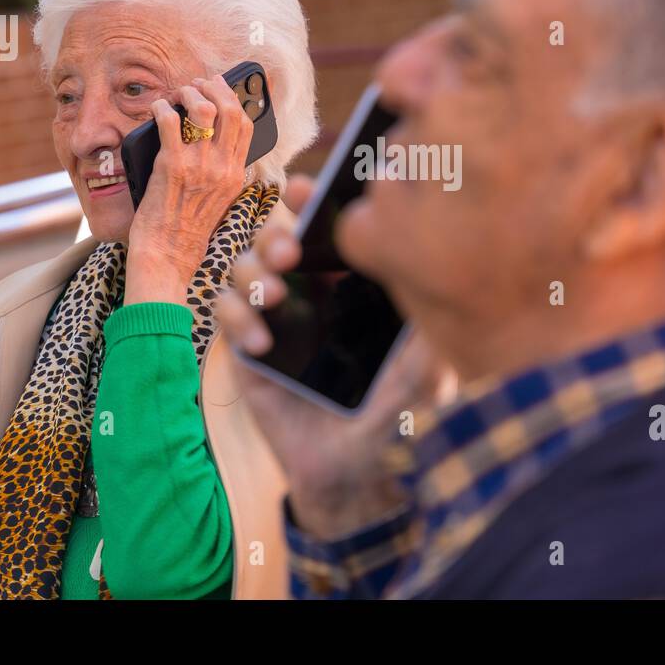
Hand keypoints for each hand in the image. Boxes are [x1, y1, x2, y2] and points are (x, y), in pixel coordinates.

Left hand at [125, 76, 253, 305]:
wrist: (168, 254)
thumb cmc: (186, 229)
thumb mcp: (216, 199)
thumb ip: (219, 172)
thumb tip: (211, 142)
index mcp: (235, 175)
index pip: (246, 126)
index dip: (235, 100)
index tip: (221, 89)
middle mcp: (222, 168)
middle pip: (230, 111)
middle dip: (214, 88)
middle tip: (198, 85)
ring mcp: (199, 166)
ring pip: (203, 110)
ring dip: (189, 94)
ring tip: (178, 94)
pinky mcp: (172, 166)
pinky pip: (169, 122)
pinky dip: (162, 108)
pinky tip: (157, 109)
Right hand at [214, 176, 454, 538]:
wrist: (348, 474)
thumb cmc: (390, 421)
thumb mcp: (422, 376)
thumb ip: (429, 337)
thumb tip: (441, 288)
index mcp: (350, 286)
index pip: (327, 231)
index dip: (311, 203)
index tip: (304, 189)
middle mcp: (310, 294)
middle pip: (277, 238)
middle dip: (276, 233)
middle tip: (290, 253)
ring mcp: (274, 318)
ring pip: (244, 267)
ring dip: (253, 271)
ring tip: (275, 294)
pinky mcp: (245, 349)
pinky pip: (224, 314)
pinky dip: (238, 319)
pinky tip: (263, 344)